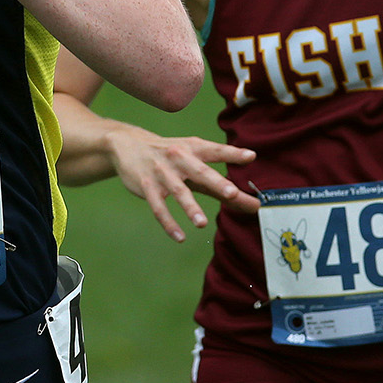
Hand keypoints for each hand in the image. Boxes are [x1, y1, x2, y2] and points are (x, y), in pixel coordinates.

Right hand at [104, 124, 257, 241]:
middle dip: (216, 182)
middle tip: (232, 193)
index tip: (251, 157)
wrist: (129, 145)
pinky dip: (168, 223)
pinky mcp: (147, 186)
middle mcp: (179, 158)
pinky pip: (158, 207)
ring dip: (190, 207)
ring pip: (178, 191)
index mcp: (193, 149)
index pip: (216, 151)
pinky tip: (180, 237)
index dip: (233, 153)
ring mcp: (161, 172)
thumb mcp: (193, 163)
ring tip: (202, 223)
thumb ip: (221, 186)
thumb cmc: (171, 157)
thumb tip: (253, 205)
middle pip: (199, 171)